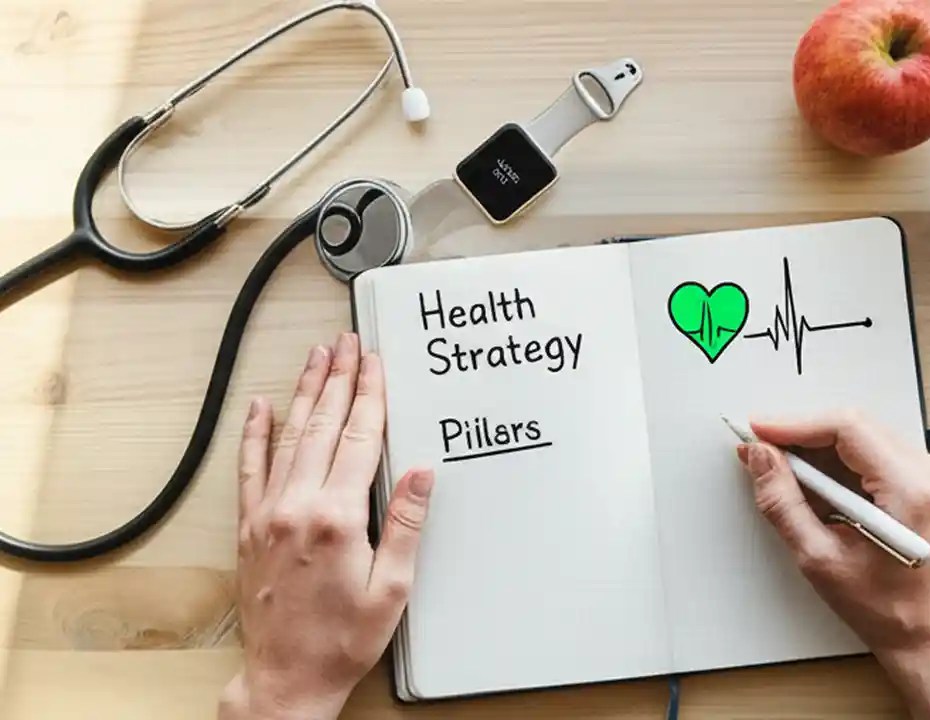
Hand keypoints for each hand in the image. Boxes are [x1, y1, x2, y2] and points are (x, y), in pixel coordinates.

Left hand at [219, 333, 433, 719]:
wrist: (286, 677)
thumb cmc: (341, 641)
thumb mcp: (392, 589)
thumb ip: (407, 525)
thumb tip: (421, 474)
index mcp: (337, 519)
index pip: (358, 439)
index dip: (369, 396)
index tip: (374, 364)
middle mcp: (297, 508)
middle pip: (322, 426)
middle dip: (337, 379)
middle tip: (347, 343)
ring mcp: (269, 515)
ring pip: (288, 437)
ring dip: (304, 393)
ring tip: (316, 358)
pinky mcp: (250, 527)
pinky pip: (251, 468)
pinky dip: (256, 434)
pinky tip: (261, 407)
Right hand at [739, 410, 929, 719]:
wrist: (926, 633)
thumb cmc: (887, 608)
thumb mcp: (820, 558)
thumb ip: (783, 502)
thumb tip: (760, 458)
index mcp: (910, 489)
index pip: (846, 427)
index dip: (795, 424)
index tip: (759, 431)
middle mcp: (928, 473)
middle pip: (852, 426)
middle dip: (801, 435)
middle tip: (762, 451)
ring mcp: (929, 474)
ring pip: (859, 436)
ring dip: (817, 449)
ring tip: (784, 472)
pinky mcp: (922, 480)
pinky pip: (870, 452)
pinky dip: (836, 462)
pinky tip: (814, 483)